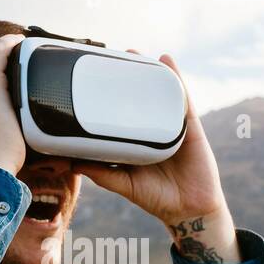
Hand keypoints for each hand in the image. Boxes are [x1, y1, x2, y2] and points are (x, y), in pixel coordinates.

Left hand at [74, 52, 240, 263]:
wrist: (188, 210)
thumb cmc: (157, 198)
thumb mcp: (123, 184)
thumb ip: (102, 173)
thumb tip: (73, 163)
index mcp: (136, 142)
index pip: (122, 114)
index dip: (110, 98)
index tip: (94, 79)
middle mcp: (153, 130)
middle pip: (140, 99)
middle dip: (128, 78)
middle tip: (112, 57)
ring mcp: (172, 126)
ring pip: (159, 93)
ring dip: (148, 71)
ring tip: (134, 54)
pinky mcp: (190, 126)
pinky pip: (182, 98)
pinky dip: (175, 78)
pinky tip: (167, 60)